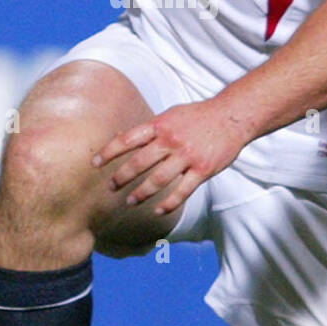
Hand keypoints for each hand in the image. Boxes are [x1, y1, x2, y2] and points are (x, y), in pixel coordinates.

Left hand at [92, 98, 253, 215]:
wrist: (232, 116)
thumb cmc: (198, 116)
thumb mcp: (170, 115)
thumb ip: (150, 129)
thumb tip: (122, 137)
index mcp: (161, 125)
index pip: (128, 139)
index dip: (109, 151)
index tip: (94, 163)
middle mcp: (172, 140)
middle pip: (140, 162)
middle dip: (122, 176)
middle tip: (110, 187)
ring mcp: (188, 156)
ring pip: (159, 179)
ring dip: (141, 193)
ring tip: (129, 201)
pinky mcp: (203, 170)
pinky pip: (183, 191)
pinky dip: (168, 203)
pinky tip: (157, 210)